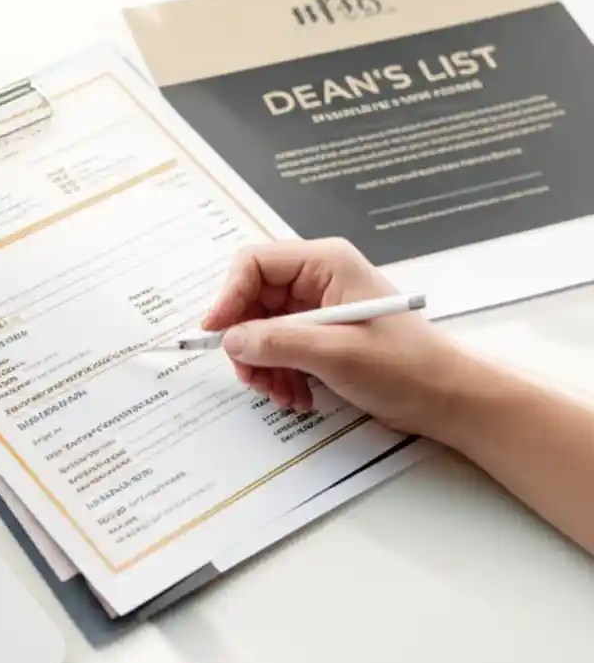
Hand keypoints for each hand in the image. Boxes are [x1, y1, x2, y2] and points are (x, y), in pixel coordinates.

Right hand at [201, 238, 464, 435]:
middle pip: (252, 299)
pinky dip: (278, 374)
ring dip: (262, 365)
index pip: (254, 263)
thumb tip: (231, 339)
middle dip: (247, 341)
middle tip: (251, 376)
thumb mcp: (336, 353)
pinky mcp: (319, 336)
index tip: (215, 332)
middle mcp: (317, 280)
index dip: (229, 295)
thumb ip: (278, 342)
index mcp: (325, 264)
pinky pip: (278, 349)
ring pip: (261, 329)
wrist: (446, 398)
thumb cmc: (406, 366)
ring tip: (281, 394)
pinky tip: (296, 396)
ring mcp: (317, 309)